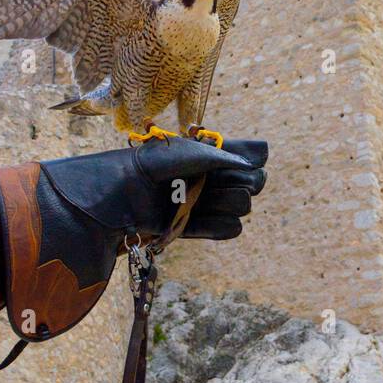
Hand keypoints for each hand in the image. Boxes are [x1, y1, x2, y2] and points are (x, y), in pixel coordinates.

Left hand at [39, 137, 264, 246]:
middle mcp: (207, 177)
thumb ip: (229, 154)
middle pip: (249, 183)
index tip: (242, 162)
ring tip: (204, 198)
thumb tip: (264, 155)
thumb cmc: (152, 165)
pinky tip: (212, 217)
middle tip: (217, 182)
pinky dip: (222, 224)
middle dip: (241, 183)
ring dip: (230, 202)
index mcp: (206, 154)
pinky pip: (227, 230)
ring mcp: (200, 203)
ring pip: (240, 207)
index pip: (247, 158)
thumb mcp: (192, 152)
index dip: (249, 161)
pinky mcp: (191, 228)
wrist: (118, 196)